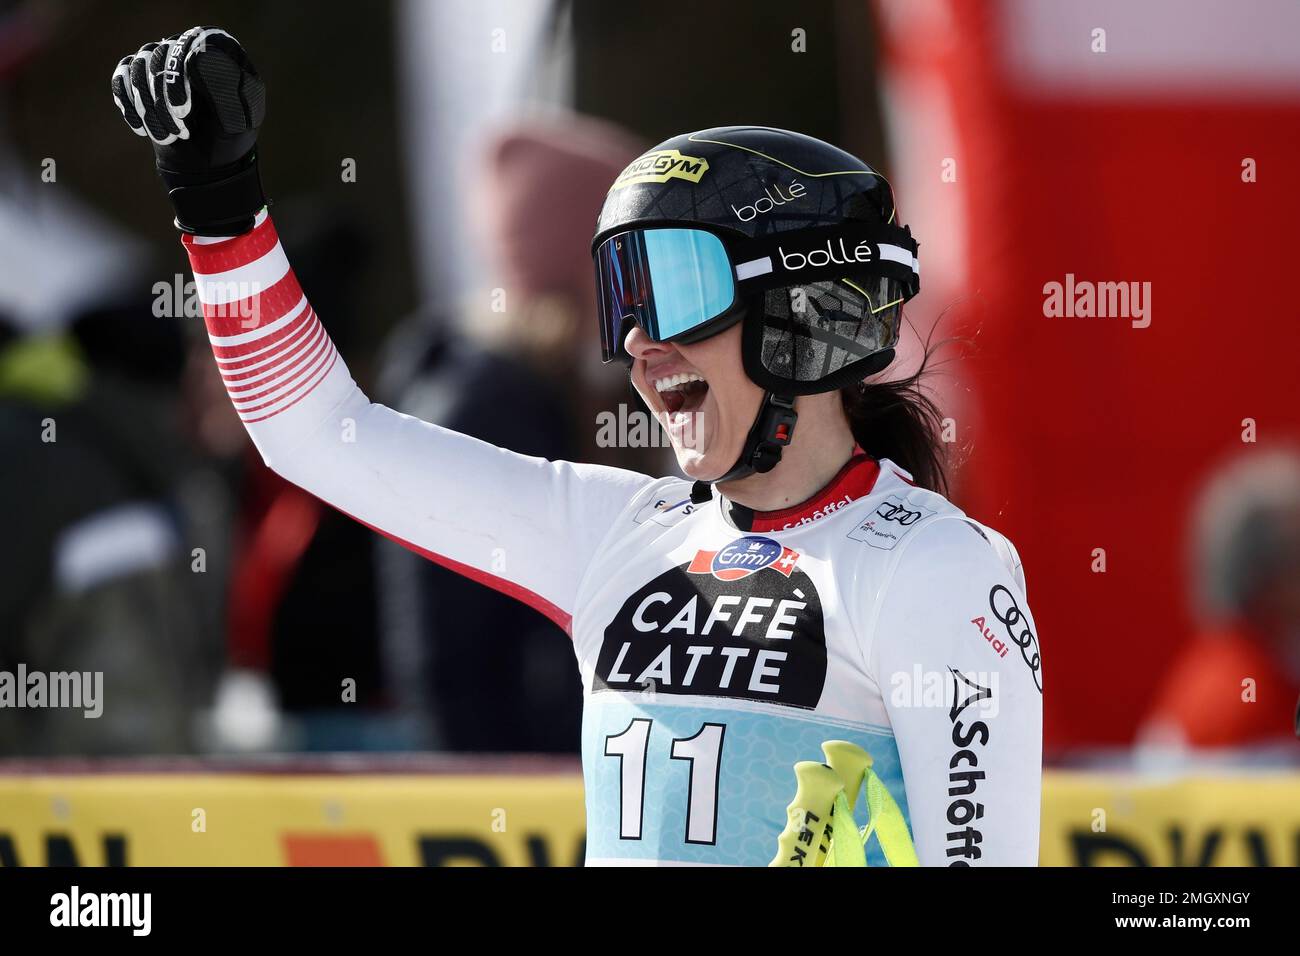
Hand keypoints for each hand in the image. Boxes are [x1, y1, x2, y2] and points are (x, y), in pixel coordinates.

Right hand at [111, 26, 266, 235]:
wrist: (210, 163)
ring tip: (169, 138)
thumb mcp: (239, 118)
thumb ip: (224, 87)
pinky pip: (122, 76)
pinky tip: (142, 129)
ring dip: (148, 108)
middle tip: (181, 133)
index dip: (179, 79)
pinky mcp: (142, 76)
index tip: (183, 112)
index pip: (189, 45)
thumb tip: (197, 54)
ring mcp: (163, 60)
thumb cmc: (231, 137)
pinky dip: (128, 104)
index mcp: (219, 49)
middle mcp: (188, 47)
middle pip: (158, 56)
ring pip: (138, 67)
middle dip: (163, 101)